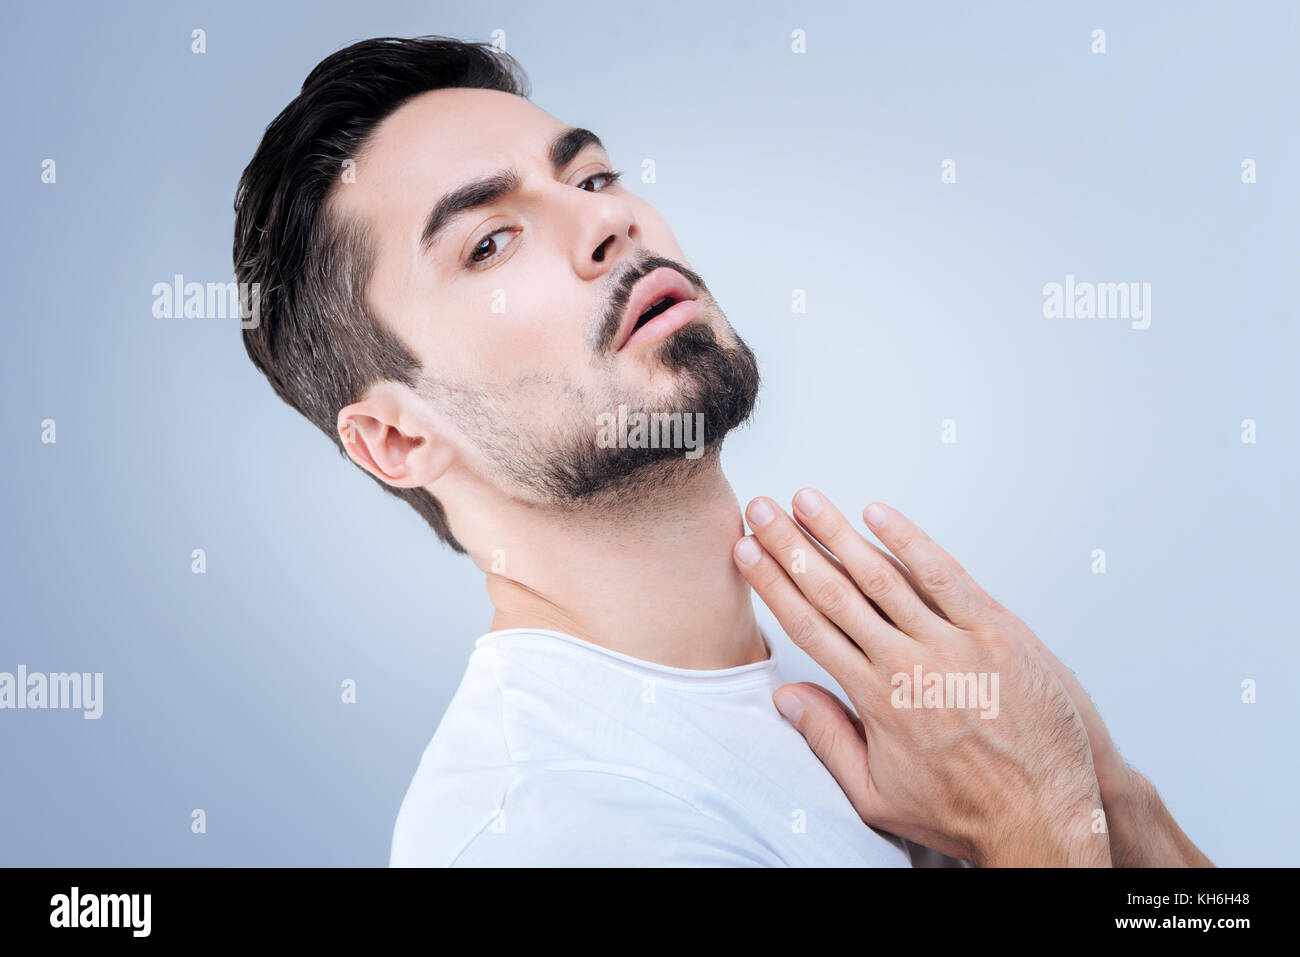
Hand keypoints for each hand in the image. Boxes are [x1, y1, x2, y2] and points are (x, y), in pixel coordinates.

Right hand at [732, 489, 1109, 865]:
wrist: (1043, 817)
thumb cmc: (964, 810)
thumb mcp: (878, 795)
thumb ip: (829, 740)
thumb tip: (787, 698)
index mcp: (874, 698)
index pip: (809, 626)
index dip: (772, 585)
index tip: (747, 553)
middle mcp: (906, 665)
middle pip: (834, 592)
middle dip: (791, 546)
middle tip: (761, 511)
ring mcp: (953, 644)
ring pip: (882, 576)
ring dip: (838, 533)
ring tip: (807, 500)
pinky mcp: (997, 632)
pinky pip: (946, 577)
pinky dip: (911, 542)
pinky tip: (878, 515)